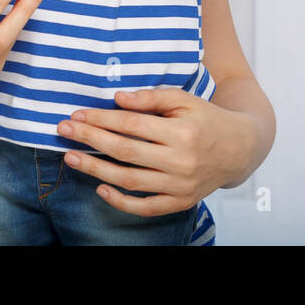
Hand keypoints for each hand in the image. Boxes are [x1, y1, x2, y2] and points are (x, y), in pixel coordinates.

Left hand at [55, 88, 257, 216]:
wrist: (239, 148)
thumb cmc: (207, 118)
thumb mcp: (184, 99)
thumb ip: (151, 97)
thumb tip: (117, 98)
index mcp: (182, 131)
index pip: (131, 125)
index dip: (101, 119)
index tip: (77, 115)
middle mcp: (181, 160)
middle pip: (125, 151)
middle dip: (90, 140)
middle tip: (64, 131)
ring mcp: (180, 185)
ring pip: (130, 180)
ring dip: (96, 170)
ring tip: (72, 158)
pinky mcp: (180, 202)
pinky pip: (146, 207)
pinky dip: (121, 202)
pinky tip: (101, 189)